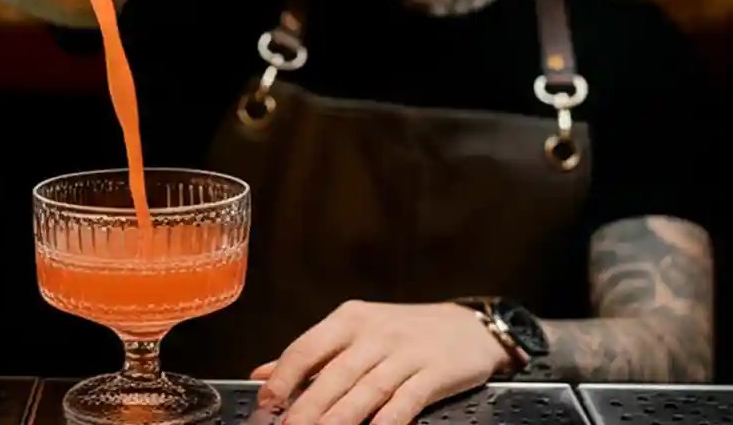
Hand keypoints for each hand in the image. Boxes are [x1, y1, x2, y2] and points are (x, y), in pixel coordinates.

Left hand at [250, 301, 513, 424]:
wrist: (470, 327)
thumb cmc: (407, 332)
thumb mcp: (357, 331)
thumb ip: (312, 354)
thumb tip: (262, 374)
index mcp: (350, 319)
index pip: (308, 347)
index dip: (283, 376)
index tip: (266, 403)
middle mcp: (376, 333)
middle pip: (334, 375)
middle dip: (306, 408)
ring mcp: (406, 353)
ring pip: (365, 391)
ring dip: (339, 419)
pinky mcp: (435, 373)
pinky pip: (405, 401)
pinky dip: (387, 421)